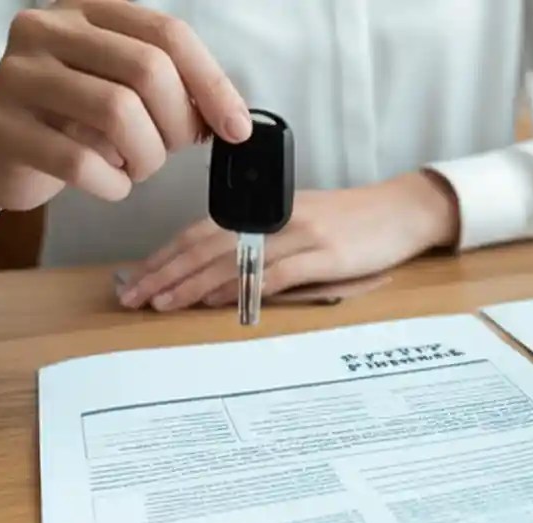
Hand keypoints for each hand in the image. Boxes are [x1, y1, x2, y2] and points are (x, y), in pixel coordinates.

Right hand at [0, 0, 250, 219]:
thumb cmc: (76, 120)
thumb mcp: (126, 90)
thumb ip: (174, 89)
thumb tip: (231, 120)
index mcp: (87, 9)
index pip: (168, 34)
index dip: (212, 84)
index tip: (237, 129)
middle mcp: (46, 29)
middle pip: (147, 69)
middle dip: (178, 122)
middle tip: (174, 148)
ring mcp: (18, 75)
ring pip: (117, 113)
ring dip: (148, 155)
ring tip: (139, 166)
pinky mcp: (3, 128)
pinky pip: (81, 161)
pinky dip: (114, 183)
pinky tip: (112, 183)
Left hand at [118, 172, 460, 310]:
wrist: (400, 212)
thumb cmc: (351, 224)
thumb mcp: (300, 227)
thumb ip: (263, 247)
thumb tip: (218, 281)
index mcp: (262, 209)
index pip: (201, 232)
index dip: (165, 255)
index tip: (136, 278)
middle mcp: (273, 218)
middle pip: (207, 245)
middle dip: (166, 271)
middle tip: (133, 296)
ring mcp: (299, 235)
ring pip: (232, 258)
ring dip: (191, 282)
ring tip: (161, 302)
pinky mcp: (324, 254)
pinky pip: (274, 272)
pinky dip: (242, 286)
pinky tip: (216, 299)